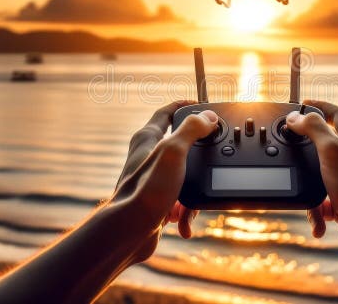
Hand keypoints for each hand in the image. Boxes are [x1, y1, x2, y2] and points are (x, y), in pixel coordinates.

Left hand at [109, 100, 217, 262]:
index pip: (166, 112)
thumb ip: (191, 130)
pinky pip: (179, 202)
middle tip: (208, 163)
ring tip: (187, 205)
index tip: (202, 106)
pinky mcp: (156, 201)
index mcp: (147, 138)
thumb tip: (208, 116)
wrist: (129, 231)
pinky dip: (184, 212)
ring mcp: (152, 179)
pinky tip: (183, 221)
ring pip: (184, 178)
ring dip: (191, 193)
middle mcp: (147, 156)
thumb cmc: (146, 190)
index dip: (185, 105)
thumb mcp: (173, 151)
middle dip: (199, 159)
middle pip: (182, 147)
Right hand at [286, 100, 337, 264]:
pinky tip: (320, 218)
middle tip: (291, 153)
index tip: (302, 104)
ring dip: (310, 190)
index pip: (337, 112)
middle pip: (325, 145)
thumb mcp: (330, 149)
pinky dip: (318, 211)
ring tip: (311, 200)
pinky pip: (324, 203)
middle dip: (306, 152)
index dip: (319, 105)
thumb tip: (295, 117)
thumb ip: (313, 128)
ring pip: (320, 177)